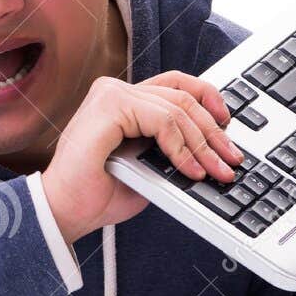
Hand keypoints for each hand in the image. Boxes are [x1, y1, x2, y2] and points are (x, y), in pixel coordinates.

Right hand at [41, 71, 244, 242]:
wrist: (64, 211)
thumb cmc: (97, 193)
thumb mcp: (148, 168)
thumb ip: (171, 151)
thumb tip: (212, 152)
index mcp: (124, 100)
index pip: (175, 84)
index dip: (207, 98)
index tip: (227, 125)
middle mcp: (116, 90)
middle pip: (182, 95)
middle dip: (214, 131)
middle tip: (231, 159)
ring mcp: (111, 94)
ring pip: (177, 108)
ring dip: (203, 144)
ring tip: (215, 170)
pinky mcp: (110, 106)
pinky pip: (162, 121)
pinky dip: (181, 148)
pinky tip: (190, 169)